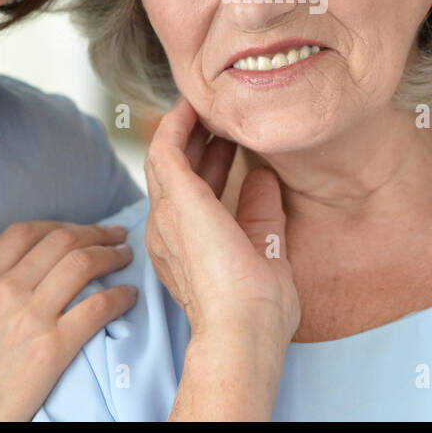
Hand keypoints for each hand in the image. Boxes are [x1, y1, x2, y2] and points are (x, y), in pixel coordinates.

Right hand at [0, 220, 136, 420]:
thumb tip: (14, 273)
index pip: (26, 231)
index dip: (60, 224)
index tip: (79, 230)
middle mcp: (6, 289)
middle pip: (62, 240)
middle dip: (95, 232)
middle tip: (114, 235)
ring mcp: (31, 316)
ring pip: (83, 263)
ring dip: (112, 255)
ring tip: (125, 258)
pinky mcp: (53, 346)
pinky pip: (98, 307)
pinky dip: (120, 296)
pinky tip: (128, 296)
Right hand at [144, 97, 298, 345]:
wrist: (243, 327)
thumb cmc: (257, 310)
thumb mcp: (265, 251)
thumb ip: (260, 214)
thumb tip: (265, 178)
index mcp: (187, 249)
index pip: (194, 197)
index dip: (208, 166)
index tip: (228, 144)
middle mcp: (168, 232)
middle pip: (177, 173)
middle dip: (197, 142)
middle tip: (220, 118)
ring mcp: (166, 216)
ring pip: (166, 158)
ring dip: (185, 128)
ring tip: (206, 104)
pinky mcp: (174, 200)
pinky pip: (166, 149)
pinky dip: (175, 125)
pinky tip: (191, 106)